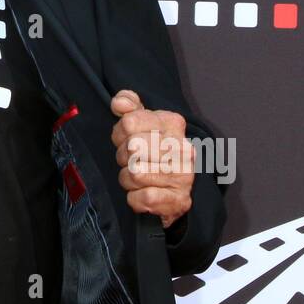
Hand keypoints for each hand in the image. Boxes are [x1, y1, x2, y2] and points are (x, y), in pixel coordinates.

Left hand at [110, 89, 193, 228]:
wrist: (172, 189)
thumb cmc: (153, 150)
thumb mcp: (142, 121)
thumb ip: (129, 105)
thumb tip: (120, 103)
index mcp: (172, 123)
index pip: (129, 123)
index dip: (119, 134)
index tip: (125, 140)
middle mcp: (183, 147)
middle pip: (132, 148)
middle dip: (123, 157)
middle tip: (131, 161)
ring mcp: (184, 175)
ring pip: (135, 174)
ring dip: (127, 179)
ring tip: (136, 177)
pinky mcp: (179, 200)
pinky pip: (143, 198)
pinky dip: (135, 198)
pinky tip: (141, 193)